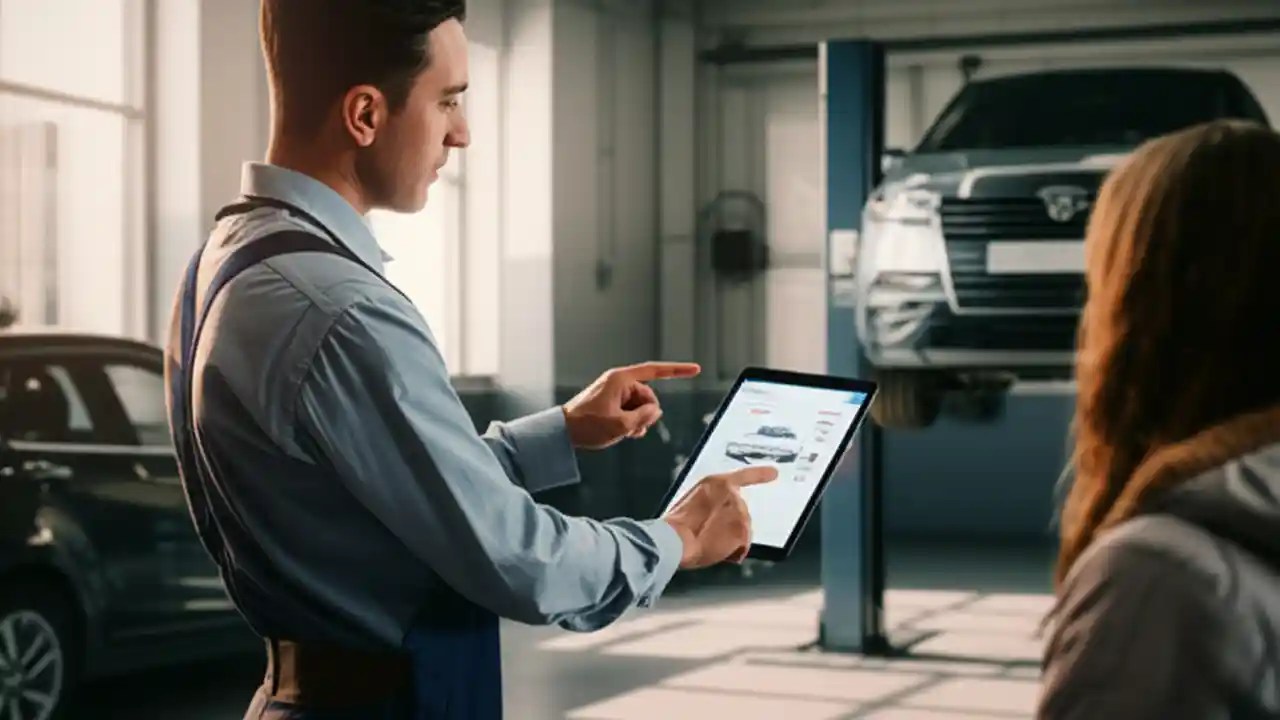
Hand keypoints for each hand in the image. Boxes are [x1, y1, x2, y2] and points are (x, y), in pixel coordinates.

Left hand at [562, 361, 700, 449]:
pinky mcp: (612, 402)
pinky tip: (623, 432)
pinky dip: (631, 422)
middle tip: (632, 428)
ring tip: (623, 432)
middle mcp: (619, 382)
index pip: (655, 371)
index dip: (677, 371)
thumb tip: (656, 411)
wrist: (563, 432)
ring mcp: (615, 392)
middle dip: (646, 414)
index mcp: (621, 379)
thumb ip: (644, 417)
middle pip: (649, 396)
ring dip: (638, 421)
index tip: (695, 369)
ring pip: (641, 406)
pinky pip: (631, 410)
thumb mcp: (620, 425)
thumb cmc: (586, 425)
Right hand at [663, 466, 778, 568]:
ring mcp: (739, 513)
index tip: (774, 473)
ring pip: (741, 530)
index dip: (760, 474)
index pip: (743, 476)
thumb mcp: (694, 501)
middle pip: (740, 512)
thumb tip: (719, 516)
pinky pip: (743, 545)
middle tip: (708, 532)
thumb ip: (713, 502)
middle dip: (728, 524)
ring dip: (729, 538)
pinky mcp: (743, 531)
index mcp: (716, 483)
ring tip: (709, 541)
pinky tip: (717, 550)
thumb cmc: (678, 524)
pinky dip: (733, 552)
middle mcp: (732, 495)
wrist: (676, 540)